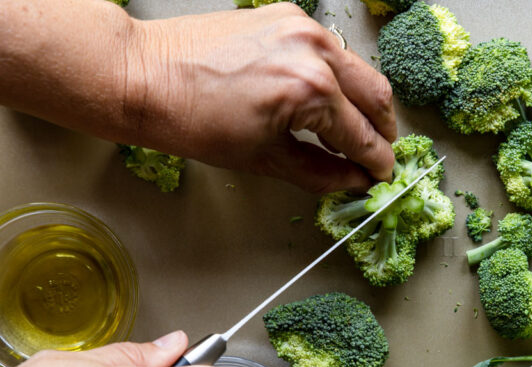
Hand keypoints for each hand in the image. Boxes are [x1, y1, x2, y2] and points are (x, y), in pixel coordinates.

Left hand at [128, 4, 396, 193]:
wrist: (145, 75)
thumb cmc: (193, 120)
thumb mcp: (264, 159)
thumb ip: (320, 173)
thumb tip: (352, 181)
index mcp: (311, 91)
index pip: (363, 136)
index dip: (377, 163)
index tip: (381, 176)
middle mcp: (315, 51)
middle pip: (377, 96)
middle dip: (382, 131)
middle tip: (374, 155)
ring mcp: (302, 27)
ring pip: (359, 69)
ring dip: (363, 103)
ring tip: (348, 131)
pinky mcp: (287, 15)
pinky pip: (331, 50)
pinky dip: (337, 77)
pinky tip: (322, 98)